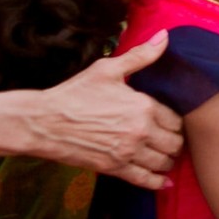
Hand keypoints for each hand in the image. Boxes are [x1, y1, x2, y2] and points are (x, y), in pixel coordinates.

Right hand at [18, 33, 183, 187]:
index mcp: (143, 106)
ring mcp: (127, 151)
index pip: (177, 120)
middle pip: (175, 143)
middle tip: (167, 141)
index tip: (169, 123)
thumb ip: (141, 56)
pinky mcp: (114, 168)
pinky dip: (157, 181)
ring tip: (162, 156)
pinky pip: (145, 180)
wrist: (42, 121)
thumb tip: (165, 36)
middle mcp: (140, 130)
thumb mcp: (107, 69)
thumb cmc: (74, 93)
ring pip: (164, 162)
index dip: (175, 122)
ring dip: (167, 161)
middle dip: (174, 142)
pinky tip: (163, 181)